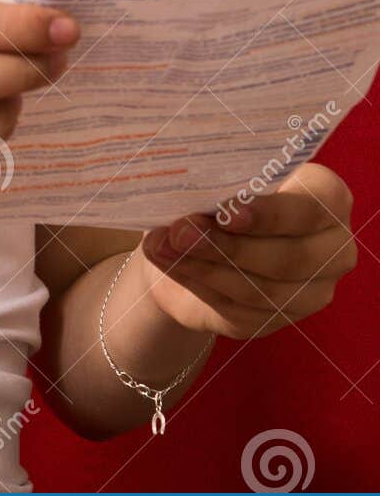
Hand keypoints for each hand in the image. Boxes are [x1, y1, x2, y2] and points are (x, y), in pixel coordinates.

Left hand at [138, 163, 357, 338]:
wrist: (206, 234)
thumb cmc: (223, 190)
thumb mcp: (224, 176)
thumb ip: (219, 184)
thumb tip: (191, 201)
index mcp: (328, 199)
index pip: (312, 209)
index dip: (271, 214)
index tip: (227, 213)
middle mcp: (331, 249)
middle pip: (288, 258)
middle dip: (228, 246)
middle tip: (180, 231)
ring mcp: (308, 292)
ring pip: (260, 290)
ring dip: (204, 267)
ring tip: (163, 245)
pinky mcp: (274, 319)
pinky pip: (236, 309)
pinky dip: (195, 282)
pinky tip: (167, 262)